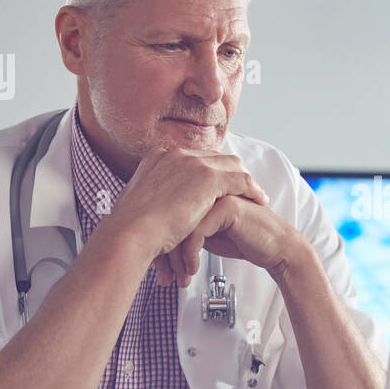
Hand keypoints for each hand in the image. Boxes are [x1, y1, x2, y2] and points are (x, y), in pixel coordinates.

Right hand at [103, 146, 268, 284]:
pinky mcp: (207, 177)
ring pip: (232, 165)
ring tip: (256, 196)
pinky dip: (252, 189)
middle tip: (243, 190)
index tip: (221, 187)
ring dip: (245, 181)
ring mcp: (191, 162)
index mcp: (157, 158)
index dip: (211, 172)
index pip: (194, 159)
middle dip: (231, 174)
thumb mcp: (138, 207)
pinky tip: (259, 201)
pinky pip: (241, 178)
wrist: (129, 234)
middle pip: (215, 157)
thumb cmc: (130, 231)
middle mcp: (174, 154)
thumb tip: (156, 210)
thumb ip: (153, 201)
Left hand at [157, 195, 302, 286]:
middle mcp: (206, 187)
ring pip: (180, 224)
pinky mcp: (227, 206)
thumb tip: (160, 239)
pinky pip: (196, 230)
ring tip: (180, 276)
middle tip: (166, 275)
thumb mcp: (207, 234)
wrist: (275, 249)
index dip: (162, 241)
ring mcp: (217, 194)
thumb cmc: (243, 241)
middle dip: (166, 251)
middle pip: (170, 216)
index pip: (167, 211)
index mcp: (199, 189)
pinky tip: (193, 268)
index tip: (160, 266)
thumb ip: (187, 226)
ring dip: (177, 256)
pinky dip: (190, 254)